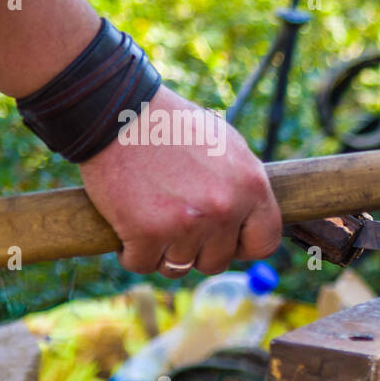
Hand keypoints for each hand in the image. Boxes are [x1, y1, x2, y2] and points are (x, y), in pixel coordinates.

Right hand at [78, 86, 281, 276]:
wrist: (115, 113)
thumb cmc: (171, 125)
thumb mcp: (226, 145)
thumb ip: (243, 185)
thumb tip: (251, 219)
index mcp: (252, 187)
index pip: (264, 243)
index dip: (242, 246)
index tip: (225, 241)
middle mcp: (225, 209)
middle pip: (217, 261)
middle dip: (197, 250)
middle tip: (177, 225)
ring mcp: (187, 224)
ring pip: (179, 267)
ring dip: (163, 251)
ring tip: (152, 219)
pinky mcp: (146, 233)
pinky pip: (142, 264)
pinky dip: (132, 253)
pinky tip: (128, 228)